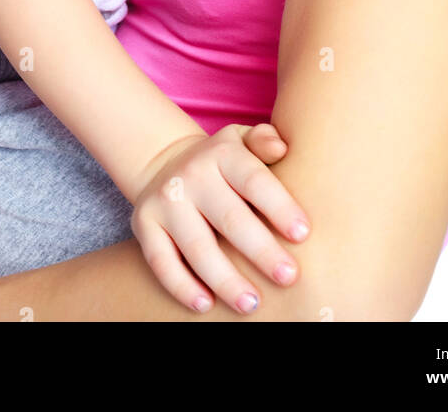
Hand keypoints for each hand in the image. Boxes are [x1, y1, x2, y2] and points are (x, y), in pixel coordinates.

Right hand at [130, 122, 310, 314]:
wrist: (166, 163)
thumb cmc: (223, 162)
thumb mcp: (242, 141)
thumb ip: (263, 141)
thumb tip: (281, 147)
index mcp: (223, 153)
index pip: (254, 180)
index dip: (279, 207)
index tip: (304, 234)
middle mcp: (191, 175)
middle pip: (230, 218)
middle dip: (261, 251)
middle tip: (289, 277)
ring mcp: (165, 201)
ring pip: (197, 247)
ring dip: (225, 280)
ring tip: (251, 304)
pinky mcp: (143, 225)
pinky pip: (161, 261)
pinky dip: (182, 286)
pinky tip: (205, 305)